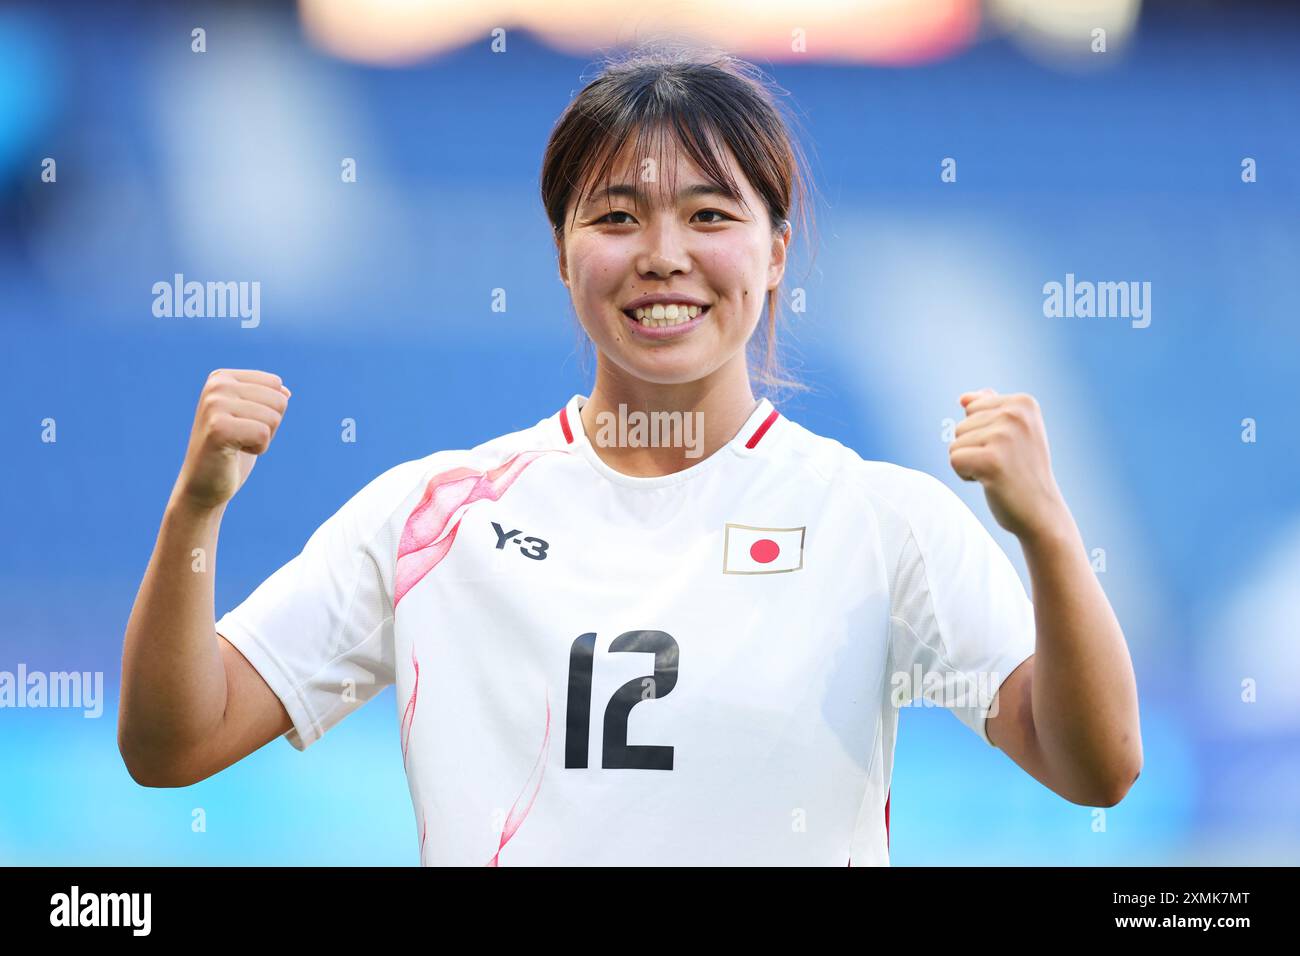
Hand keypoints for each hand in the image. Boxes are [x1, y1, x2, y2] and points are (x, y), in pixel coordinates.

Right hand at [170, 369, 290, 511]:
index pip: (276, 384)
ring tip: (237, 444)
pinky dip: (258, 449)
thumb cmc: (230, 451)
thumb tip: (287, 391)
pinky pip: (264, 434)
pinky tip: (235, 452)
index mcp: (222, 377)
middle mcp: (216, 386)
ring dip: (262, 438)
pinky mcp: (218, 428)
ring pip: (273, 418)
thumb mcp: (250, 419)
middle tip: (241, 437)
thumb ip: (265, 401)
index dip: (269, 410)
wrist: (203, 484)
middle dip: (269, 426)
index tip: (244, 424)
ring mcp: (214, 405)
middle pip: (278, 400)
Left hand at [949, 388, 1068, 542]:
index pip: (972, 408)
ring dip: (971, 463)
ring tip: (998, 472)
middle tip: (1004, 464)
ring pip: (955, 443)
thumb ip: (991, 412)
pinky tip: (990, 481)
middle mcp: (1016, 414)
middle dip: (974, 449)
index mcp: (1023, 402)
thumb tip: (964, 398)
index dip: (981, 433)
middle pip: (960, 425)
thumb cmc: (1023, 472)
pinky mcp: (992, 460)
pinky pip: (955, 460)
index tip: (1008, 449)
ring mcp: (1005, 436)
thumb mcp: (1013, 434)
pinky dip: (966, 475)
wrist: (1042, 512)